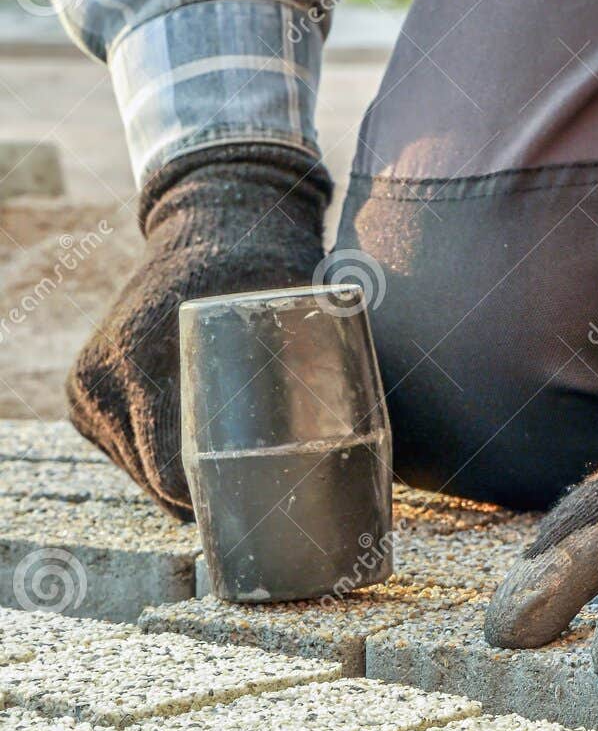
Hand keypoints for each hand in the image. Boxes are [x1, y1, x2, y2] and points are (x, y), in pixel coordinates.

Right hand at [67, 147, 329, 518]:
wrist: (214, 226)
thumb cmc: (268, 271)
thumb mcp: (298, 313)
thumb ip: (327, 369)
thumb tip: (381, 440)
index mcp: (146, 361)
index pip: (176, 471)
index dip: (226, 498)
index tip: (269, 504)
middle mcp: (104, 378)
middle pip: (160, 483)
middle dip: (212, 496)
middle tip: (269, 498)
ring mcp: (88, 387)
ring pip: (144, 475)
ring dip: (190, 479)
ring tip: (242, 469)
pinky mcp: (82, 395)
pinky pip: (128, 454)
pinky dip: (165, 459)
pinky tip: (206, 449)